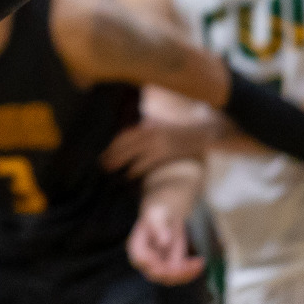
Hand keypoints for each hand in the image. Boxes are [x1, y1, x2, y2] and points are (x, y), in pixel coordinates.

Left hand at [102, 117, 216, 177]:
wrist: (203, 131)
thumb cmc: (180, 134)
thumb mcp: (161, 130)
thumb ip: (147, 135)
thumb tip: (129, 143)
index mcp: (148, 127)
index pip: (124, 136)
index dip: (112, 146)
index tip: (102, 155)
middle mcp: (151, 132)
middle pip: (125, 143)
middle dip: (111, 154)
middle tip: (100, 165)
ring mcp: (158, 141)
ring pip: (133, 152)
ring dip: (119, 161)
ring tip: (108, 171)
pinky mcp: (166, 151)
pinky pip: (146, 160)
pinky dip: (136, 168)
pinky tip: (128, 176)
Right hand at [128, 198, 203, 284]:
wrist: (173, 197)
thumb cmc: (163, 199)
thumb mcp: (160, 208)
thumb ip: (158, 224)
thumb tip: (164, 243)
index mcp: (137, 240)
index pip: (139, 259)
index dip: (153, 264)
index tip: (170, 260)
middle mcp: (145, 252)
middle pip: (154, 273)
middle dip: (174, 273)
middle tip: (191, 264)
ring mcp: (158, 258)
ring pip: (168, 277)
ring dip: (185, 274)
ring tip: (199, 262)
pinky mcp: (171, 260)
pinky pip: (178, 272)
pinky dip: (190, 271)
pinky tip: (200, 261)